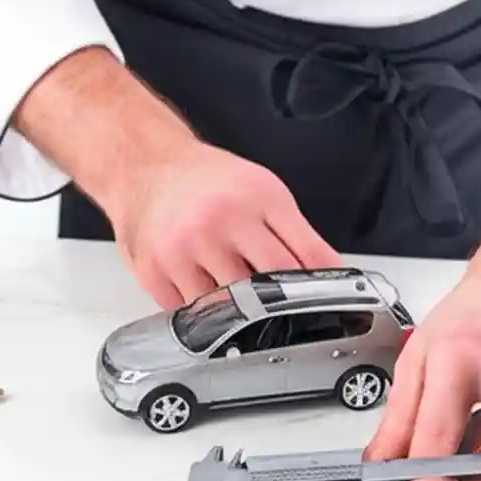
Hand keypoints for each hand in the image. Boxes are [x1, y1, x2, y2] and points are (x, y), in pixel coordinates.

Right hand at [12, 45, 339, 308]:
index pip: (300, 258)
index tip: (325, 309)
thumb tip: (333, 276)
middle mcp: (217, 223)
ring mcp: (181, 249)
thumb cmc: (208, 182)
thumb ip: (300, 236)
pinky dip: (201, 311)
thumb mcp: (264, 192)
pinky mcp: (153, 271)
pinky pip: (189, 313)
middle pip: (264, 290)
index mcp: (255, 200)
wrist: (147, 167)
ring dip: (235, 312)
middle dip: (275, 305)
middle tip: (278, 312)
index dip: (316, 290)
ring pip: (226, 309)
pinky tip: (201, 288)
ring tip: (232, 292)